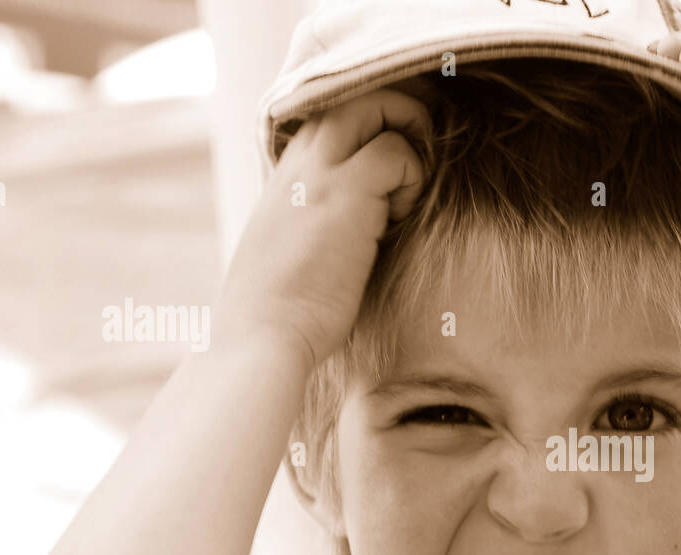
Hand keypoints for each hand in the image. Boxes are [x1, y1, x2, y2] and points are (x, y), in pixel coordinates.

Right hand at [218, 88, 431, 366]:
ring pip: (375, 105)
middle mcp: (300, 159)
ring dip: (409, 139)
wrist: (262, 336)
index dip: (372, 120)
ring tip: (407, 192)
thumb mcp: (297, 248)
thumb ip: (320, 218)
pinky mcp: (346, 194)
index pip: (331, 112)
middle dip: (399, 111)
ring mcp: (320, 171)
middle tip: (419, 158)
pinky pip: (396, 152)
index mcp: (288, 171)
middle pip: (354, 93)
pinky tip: (397, 218)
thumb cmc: (284, 308)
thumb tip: (361, 222)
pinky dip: (413, 177)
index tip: (398, 155)